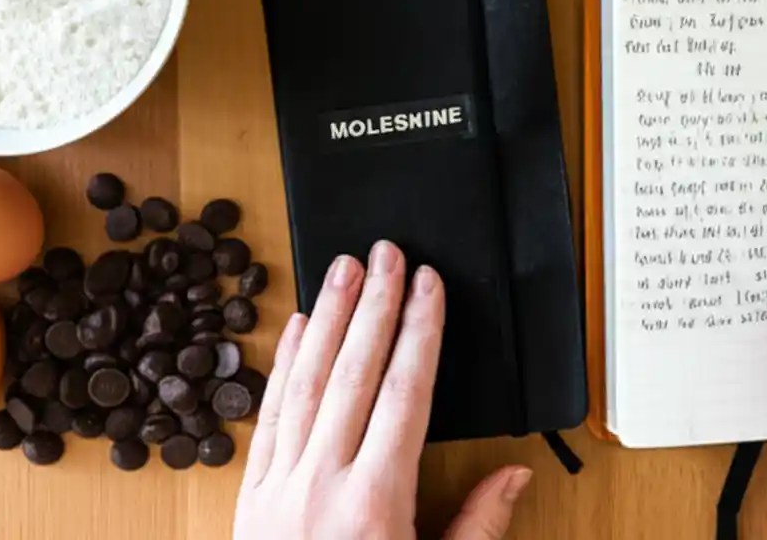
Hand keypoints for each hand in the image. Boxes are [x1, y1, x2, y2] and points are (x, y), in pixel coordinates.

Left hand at [234, 241, 531, 539]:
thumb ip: (477, 527)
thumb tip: (516, 474)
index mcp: (376, 503)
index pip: (406, 394)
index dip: (420, 332)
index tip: (428, 287)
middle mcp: (323, 485)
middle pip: (355, 373)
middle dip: (374, 306)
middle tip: (387, 253)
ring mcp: (280, 489)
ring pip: (305, 384)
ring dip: (325, 321)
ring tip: (340, 271)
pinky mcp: (249, 501)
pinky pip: (268, 419)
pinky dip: (279, 369)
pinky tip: (291, 330)